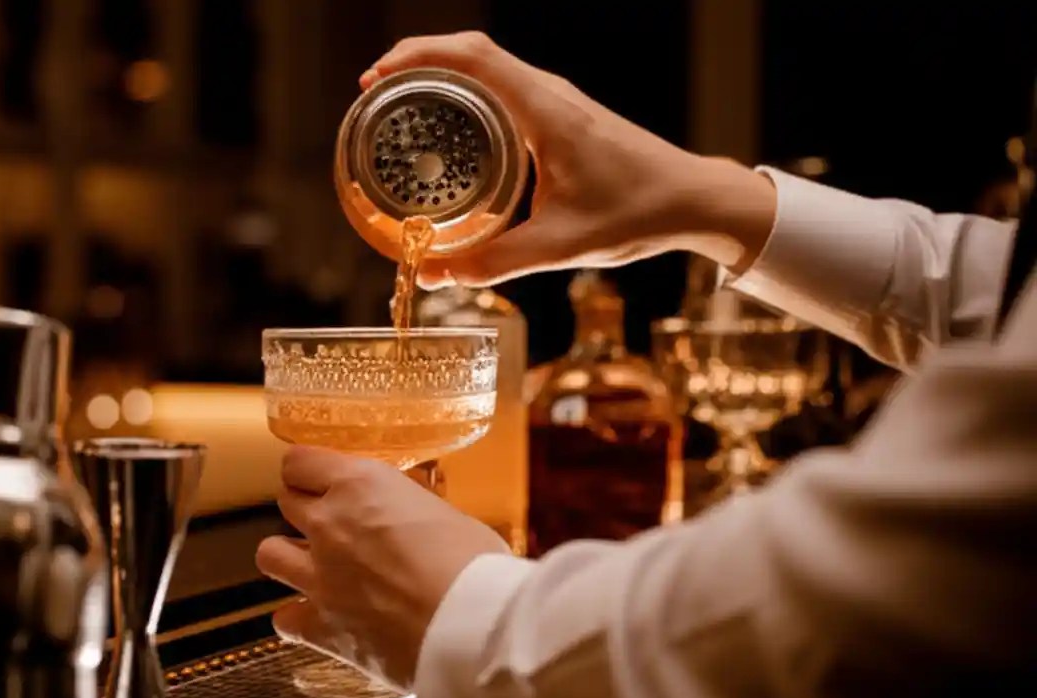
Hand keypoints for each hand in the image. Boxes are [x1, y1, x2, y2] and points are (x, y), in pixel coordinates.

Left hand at [255, 447, 510, 689]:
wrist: (469, 628)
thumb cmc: (474, 565)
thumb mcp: (445, 513)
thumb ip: (411, 511)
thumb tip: (412, 520)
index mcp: (359, 485)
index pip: (300, 461)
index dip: (311, 471)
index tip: (324, 480)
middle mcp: (328, 524)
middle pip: (287, 502)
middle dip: (307, 510)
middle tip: (334, 524)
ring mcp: (318, 577)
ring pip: (269, 554)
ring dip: (289, 557)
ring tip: (314, 567)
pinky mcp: (320, 626)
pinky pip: (284, 619)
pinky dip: (298, 618)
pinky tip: (320, 619)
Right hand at [360, 32, 776, 287]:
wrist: (692, 199)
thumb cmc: (636, 213)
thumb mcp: (558, 246)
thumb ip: (493, 262)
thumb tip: (434, 275)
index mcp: (546, 111)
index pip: (473, 57)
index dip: (418, 56)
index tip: (377, 77)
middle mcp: (549, 94)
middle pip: (471, 51)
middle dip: (416, 59)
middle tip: (375, 90)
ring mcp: (556, 100)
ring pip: (488, 65)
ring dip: (441, 71)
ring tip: (400, 101)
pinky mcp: (561, 114)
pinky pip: (504, 85)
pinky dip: (467, 90)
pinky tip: (450, 125)